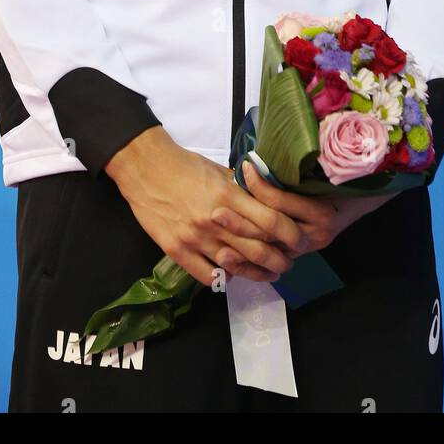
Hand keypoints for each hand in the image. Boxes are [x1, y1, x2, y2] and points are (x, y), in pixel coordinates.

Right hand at [104, 128, 304, 288]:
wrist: (145, 168)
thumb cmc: (184, 165)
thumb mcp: (219, 170)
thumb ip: (242, 188)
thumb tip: (265, 198)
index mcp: (228, 196)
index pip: (270, 221)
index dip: (289, 234)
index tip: (298, 240)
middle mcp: (215, 220)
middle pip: (258, 249)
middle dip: (279, 260)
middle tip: (288, 264)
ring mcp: (195, 238)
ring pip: (235, 266)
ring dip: (256, 273)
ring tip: (268, 274)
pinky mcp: (176, 250)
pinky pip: (206, 275)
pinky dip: (222, 278)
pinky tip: (230, 274)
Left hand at [210, 159, 400, 271]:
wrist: (364, 196)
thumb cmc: (339, 177)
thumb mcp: (320, 169)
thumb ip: (290, 171)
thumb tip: (256, 160)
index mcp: (320, 211)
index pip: (284, 203)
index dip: (261, 187)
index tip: (244, 168)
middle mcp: (316, 233)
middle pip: (274, 232)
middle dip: (242, 223)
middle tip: (216, 211)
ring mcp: (308, 248)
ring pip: (270, 252)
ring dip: (241, 247)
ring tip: (220, 241)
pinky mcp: (299, 255)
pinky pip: (271, 262)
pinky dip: (248, 261)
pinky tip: (226, 257)